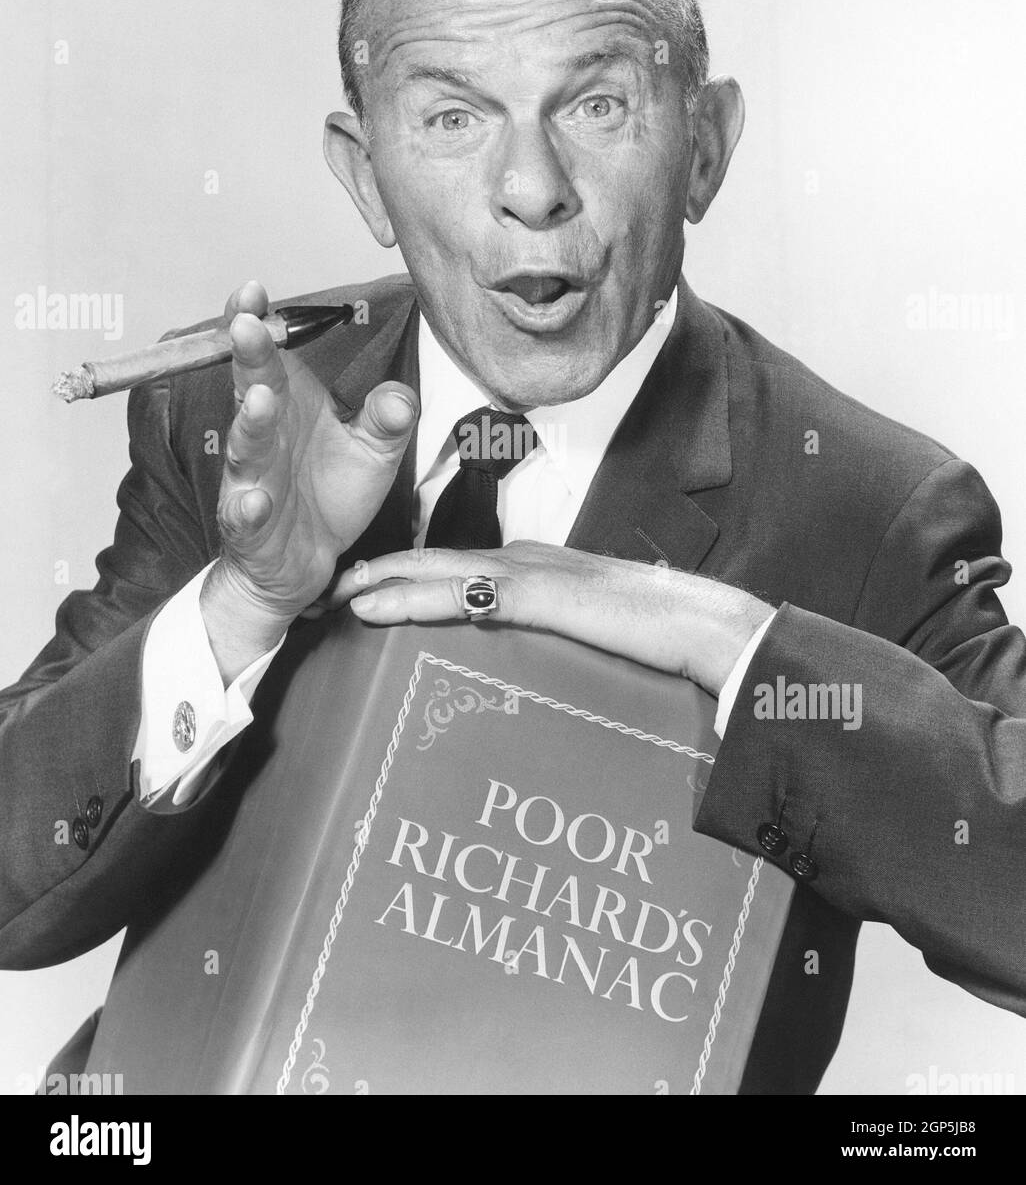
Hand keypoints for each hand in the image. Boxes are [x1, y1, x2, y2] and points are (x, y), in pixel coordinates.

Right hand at [199, 280, 417, 680]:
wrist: (304, 564)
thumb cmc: (328, 494)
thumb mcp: (372, 453)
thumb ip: (388, 420)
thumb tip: (400, 397)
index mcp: (288, 406)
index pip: (269, 355)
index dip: (259, 321)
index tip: (256, 290)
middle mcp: (263, 437)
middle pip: (250, 388)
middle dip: (248, 355)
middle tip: (246, 323)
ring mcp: (252, 481)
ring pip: (245, 448)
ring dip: (250, 423)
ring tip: (259, 399)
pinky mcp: (251, 526)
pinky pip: (246, 514)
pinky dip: (248, 506)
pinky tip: (255, 499)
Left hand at [333, 541, 773, 696]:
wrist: (718, 632)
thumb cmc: (668, 645)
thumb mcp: (601, 643)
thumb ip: (562, 648)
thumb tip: (535, 680)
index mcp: (546, 570)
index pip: (462, 568)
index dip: (408, 575)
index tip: (363, 594)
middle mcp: (535, 560)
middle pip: (436, 561)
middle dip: (378, 572)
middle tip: (326, 590)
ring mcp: (539, 573)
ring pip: (438, 569)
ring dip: (379, 578)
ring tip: (331, 592)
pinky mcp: (547, 595)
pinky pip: (464, 593)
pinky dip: (410, 596)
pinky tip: (372, 606)